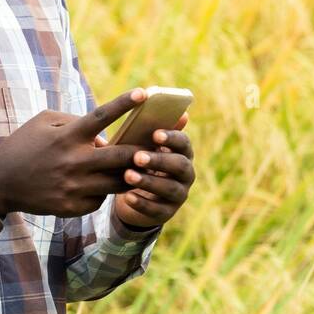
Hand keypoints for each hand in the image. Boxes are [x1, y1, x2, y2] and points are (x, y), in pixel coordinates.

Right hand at [0, 88, 149, 217]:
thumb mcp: (44, 121)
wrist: (0, 183)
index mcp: (68, 136)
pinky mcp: (72, 206)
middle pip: (121, 156)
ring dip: (130, 175)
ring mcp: (74, 187)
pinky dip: (105, 191)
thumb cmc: (25, 145)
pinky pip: (101, 199)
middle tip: (156, 147)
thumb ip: (76, 121)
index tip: (145, 93)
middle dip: (142, 152)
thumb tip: (105, 136)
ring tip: (138, 169)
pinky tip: (101, 186)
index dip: (125, 103)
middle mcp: (74, 161)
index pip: (102, 116)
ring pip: (117, 182)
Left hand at [97, 112, 193, 229]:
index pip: (184, 143)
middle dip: (159, 160)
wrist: (136, 194)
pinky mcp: (167, 213)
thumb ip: (148, 129)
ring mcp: (179, 195)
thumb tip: (149, 100)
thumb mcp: (143, 146)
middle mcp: (186, 173)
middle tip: (137, 156)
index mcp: (182, 153)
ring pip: (169, 188)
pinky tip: (127, 196)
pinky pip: (157, 209)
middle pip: (180, 166)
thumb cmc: (140, 161)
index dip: (172, 138)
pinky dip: (142, 203)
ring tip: (128, 175)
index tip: (155, 134)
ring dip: (149, 181)